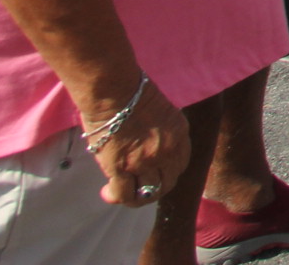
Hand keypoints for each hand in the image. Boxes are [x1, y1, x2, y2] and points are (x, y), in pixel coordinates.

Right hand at [85, 83, 187, 208]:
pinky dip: (116, 197)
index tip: (154, 173)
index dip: (167, 173)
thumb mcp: (161, 111)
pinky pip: (124, 194)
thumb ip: (160, 131)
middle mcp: (168, 151)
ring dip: (135, 198)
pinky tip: (107, 192)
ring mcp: (146, 161)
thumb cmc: (131, 94)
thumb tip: (147, 146)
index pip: (180, 164)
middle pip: (167, 183)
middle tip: (138, 188)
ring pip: (148, 194)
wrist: (114, 91)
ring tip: (121, 194)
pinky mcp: (122, 168)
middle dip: (154, 189)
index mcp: (180, 133)